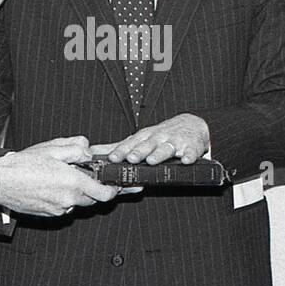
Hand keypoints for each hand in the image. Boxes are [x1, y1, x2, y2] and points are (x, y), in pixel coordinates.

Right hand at [0, 137, 117, 217]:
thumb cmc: (22, 165)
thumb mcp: (52, 148)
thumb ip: (76, 148)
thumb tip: (88, 151)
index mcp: (74, 183)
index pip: (105, 194)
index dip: (113, 190)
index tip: (114, 185)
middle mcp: (68, 199)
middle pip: (92, 199)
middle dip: (92, 188)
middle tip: (84, 175)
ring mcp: (58, 209)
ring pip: (77, 203)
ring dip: (76, 193)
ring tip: (62, 178)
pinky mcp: (48, 214)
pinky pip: (63, 207)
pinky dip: (63, 198)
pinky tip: (50, 186)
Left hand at [91, 113, 209, 165]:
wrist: (192, 125)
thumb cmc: (162, 135)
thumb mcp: (140, 139)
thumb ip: (119, 147)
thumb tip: (92, 152)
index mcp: (145, 138)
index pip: (131, 144)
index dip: (121, 151)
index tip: (112, 158)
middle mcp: (158, 138)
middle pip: (147, 145)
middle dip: (138, 151)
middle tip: (131, 158)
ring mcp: (176, 142)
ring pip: (167, 148)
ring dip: (159, 154)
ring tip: (153, 160)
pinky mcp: (192, 147)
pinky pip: (191, 152)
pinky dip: (190, 155)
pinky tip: (187, 160)